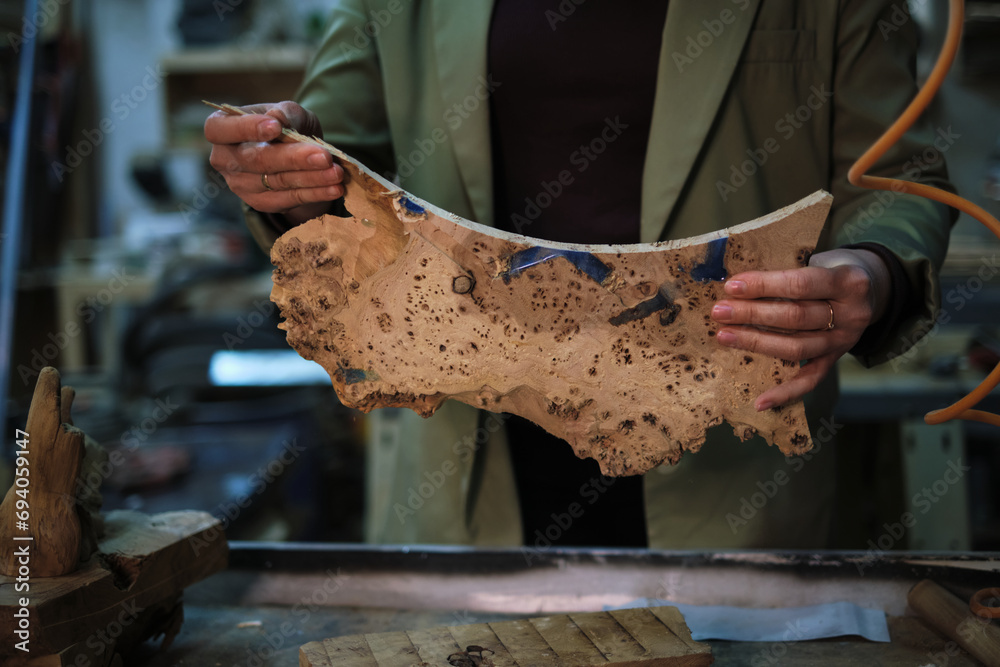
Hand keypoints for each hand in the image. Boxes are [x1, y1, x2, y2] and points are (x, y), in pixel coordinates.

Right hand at [204, 101, 344, 224]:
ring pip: (277, 181)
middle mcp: (224, 159)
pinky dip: (315, 194)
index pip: (221, 129)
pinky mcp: (261, 203)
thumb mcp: (288, 112)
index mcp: (220, 129)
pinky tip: (334, 188)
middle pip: (256, 160)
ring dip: (311, 178)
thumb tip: (278, 118)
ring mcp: (240, 185)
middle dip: (293, 158)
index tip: (276, 126)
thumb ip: (285, 113)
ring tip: (336, 173)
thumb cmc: (285, 126)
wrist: (296, 154)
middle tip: (323, 156)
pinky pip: (289, 199)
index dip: (247, 128)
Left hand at [710, 248, 891, 410]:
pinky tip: (760, 402)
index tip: (732, 286)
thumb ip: (788, 273)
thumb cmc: (832, 270)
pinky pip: (810, 380)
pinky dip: (786, 393)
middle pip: (795, 317)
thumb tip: (738, 286)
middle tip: (719, 312)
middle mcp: (851, 314)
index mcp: (848, 282)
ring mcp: (844, 341)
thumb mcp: (821, 261)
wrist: (873, 289)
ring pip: (797, 348)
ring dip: (756, 343)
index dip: (764, 285)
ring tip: (724, 336)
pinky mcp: (836, 360)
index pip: (800, 285)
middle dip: (752, 314)